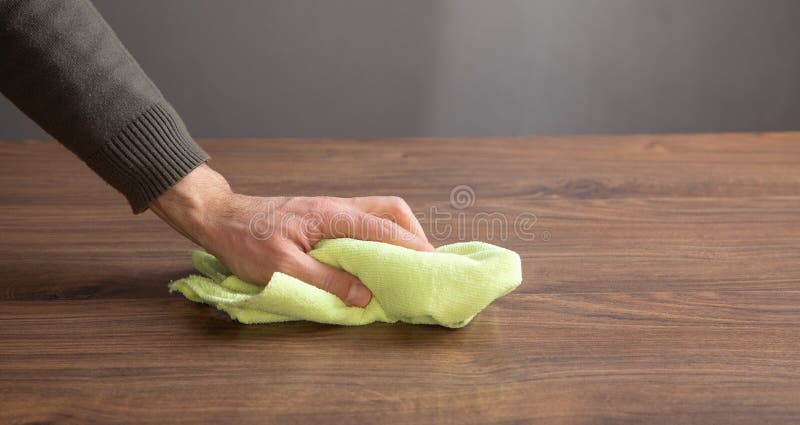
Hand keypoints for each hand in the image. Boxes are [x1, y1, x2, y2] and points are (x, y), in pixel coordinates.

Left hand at [149, 164, 433, 306]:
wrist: (221, 217)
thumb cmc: (246, 241)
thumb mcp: (282, 268)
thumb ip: (325, 280)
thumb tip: (365, 295)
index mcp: (333, 216)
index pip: (385, 227)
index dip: (413, 247)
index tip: (435, 265)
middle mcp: (338, 207)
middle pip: (391, 210)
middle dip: (414, 235)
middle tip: (425, 264)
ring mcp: (332, 209)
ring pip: (380, 212)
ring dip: (399, 234)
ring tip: (406, 263)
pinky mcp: (324, 217)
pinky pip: (364, 221)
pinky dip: (380, 236)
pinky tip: (377, 257)